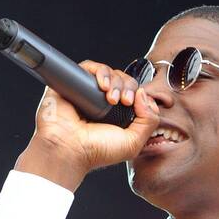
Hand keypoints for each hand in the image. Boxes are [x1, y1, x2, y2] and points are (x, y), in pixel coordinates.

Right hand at [14, 61, 160, 190]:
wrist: (69, 148)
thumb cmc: (96, 151)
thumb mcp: (133, 143)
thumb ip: (149, 121)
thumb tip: (144, 95)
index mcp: (119, 117)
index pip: (136, 95)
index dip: (140, 95)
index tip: (135, 106)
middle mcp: (105, 104)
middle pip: (125, 81)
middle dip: (128, 88)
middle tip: (124, 102)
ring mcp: (90, 93)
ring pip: (110, 73)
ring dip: (116, 82)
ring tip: (110, 98)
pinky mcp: (75, 83)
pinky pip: (90, 67)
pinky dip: (100, 71)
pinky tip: (102, 85)